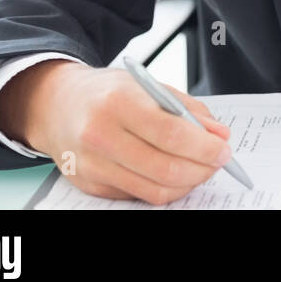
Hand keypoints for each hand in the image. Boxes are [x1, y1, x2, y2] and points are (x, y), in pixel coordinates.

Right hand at [0, 59, 232, 204]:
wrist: (56, 105)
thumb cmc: (106, 92)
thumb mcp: (148, 85)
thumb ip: (187, 109)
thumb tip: (219, 135)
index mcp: (117, 102)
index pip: (170, 133)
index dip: (203, 147)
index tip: (224, 150)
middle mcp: (100, 135)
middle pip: (163, 168)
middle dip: (201, 169)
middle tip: (218, 162)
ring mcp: (91, 165)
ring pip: (152, 189)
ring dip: (186, 183)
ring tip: (200, 169)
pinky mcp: (89, 185)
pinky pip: (137, 195)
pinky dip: (163, 188)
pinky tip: (174, 174)